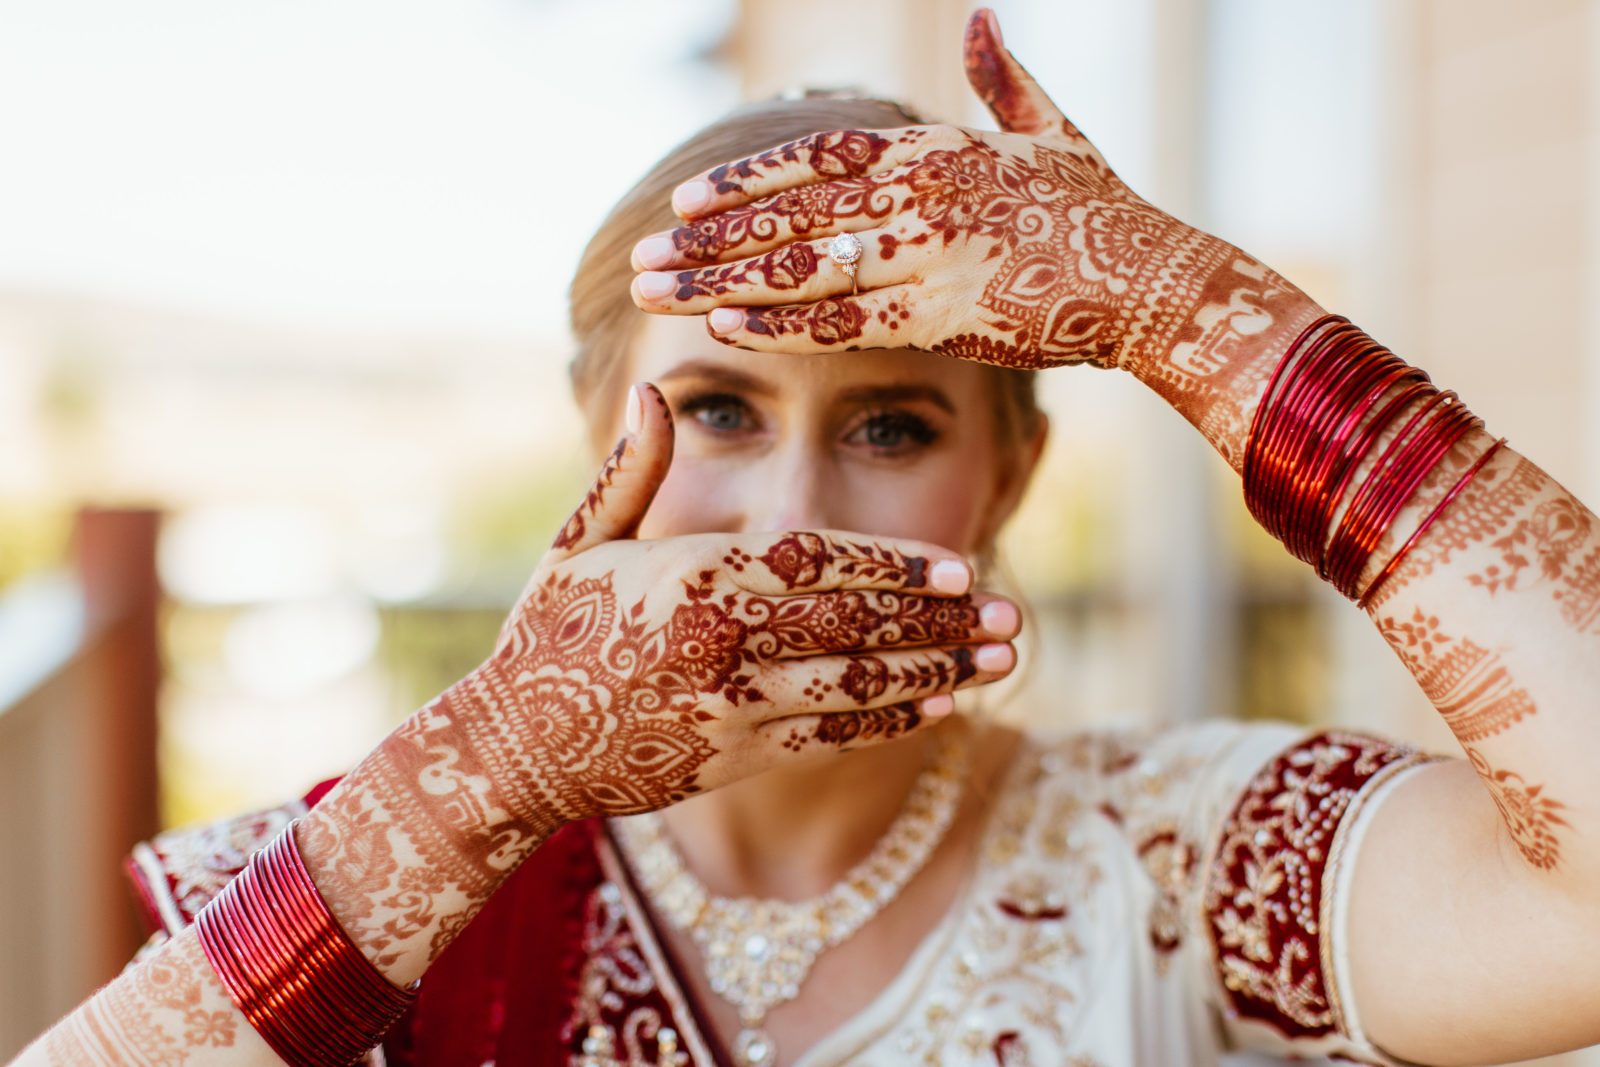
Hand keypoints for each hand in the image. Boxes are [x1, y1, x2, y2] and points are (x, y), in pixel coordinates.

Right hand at [372, 383, 1018, 866]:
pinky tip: (941, 707)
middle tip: (1006, 612)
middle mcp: (723, 642)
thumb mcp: (580, 540)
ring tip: (998, 658)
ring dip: (936, 672)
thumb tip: (657, 389)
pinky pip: (832, 738)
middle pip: (856, 624)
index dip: (895, 565)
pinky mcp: (735, 759)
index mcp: (694, 576)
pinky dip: (891, 722)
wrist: (514, 749)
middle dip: (939, 620)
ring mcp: (733, 707)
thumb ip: (633, 467)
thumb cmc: (549, 634)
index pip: (817, 563)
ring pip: (858, 686)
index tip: (958, 566)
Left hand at [628, 9, 1307, 386]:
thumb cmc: (1102, 210)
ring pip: (800, 266)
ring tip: (653, 291)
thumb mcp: (1052, 128)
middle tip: (643, 256)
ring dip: (719, 280)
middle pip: (789, 214)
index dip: (745, 179)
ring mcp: (924, 254)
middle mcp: (917, 196)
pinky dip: (780, 324)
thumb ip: (1001, 76)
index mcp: (934, 151)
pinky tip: (722, 326)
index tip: (685, 200)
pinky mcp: (940, 316)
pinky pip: (841, 322)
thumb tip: (980, 18)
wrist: (1153, 280)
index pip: (817, 158)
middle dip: (707, 238)